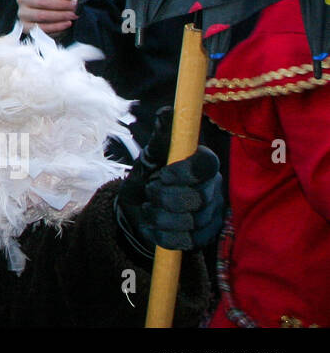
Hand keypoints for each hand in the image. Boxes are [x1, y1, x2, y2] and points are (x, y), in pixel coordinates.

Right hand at [16, 0, 77, 34]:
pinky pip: (41, 28)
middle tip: (75, 7)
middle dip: (62, 4)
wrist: (52, 16)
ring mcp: (22, 13)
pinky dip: (56, 26)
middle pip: (42, 1)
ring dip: (60, 16)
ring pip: (41, 15)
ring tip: (73, 15)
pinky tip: (67, 23)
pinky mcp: (25, 27)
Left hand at [116, 108, 224, 254]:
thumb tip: (168, 111)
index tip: (163, 175)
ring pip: (189, 221)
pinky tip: (153, 225)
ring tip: (149, 208)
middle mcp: (214, 188)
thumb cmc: (149, 174)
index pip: (207, 165)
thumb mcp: (150, 154)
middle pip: (198, 197)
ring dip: (159, 216)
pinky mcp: (204, 237)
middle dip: (164, 197)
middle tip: (150, 191)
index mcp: (203, 164)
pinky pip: (184, 241)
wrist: (138, 207)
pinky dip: (161, 234)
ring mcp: (211, 214)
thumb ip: (162, 136)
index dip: (185, 172)